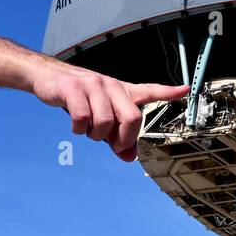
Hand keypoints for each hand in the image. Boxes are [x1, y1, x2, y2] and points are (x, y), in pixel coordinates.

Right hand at [32, 64, 188, 160]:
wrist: (49, 77)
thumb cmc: (80, 98)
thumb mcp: (101, 116)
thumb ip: (116, 137)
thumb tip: (129, 158)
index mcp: (122, 91)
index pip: (150, 90)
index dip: (168, 92)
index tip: (186, 90)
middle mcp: (112, 86)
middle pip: (132, 118)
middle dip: (123, 139)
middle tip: (112, 143)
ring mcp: (93, 85)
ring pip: (106, 122)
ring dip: (96, 135)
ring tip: (89, 129)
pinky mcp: (73, 88)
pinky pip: (83, 119)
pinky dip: (79, 129)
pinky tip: (77, 125)